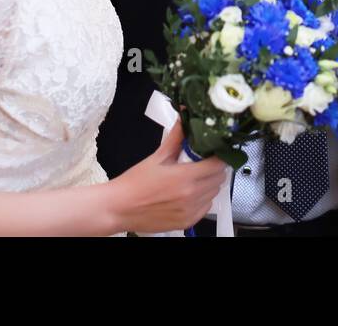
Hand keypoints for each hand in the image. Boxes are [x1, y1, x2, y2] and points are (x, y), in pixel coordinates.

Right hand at [107, 121, 230, 233]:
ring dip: (209, 184)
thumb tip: (184, 115)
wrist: (118, 208)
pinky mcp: (186, 222)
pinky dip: (202, 200)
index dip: (219, 156)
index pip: (218, 165)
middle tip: (204, 163)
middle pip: (219, 179)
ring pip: (214, 193)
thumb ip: (177, 137)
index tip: (215, 152)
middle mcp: (191, 196)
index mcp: (185, 177)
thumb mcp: (158, 156)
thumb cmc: (135, 183)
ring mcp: (190, 211)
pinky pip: (205, 208)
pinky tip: (189, 194)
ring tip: (195, 179)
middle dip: (214, 169)